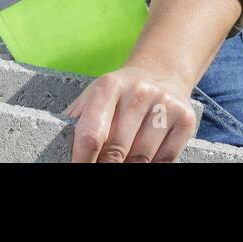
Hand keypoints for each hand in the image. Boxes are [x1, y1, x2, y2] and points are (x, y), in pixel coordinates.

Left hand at [64, 63, 199, 161]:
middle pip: (116, 152)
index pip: (91, 134)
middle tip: (101, 164)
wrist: (160, 72)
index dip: (82, 160)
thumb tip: (57, 151)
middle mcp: (138, 92)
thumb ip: (77, 122)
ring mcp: (165, 104)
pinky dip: (151, 165)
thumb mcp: (93, 97)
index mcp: (108, 85)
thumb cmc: (118, 93)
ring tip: (122, 159)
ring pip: (141, 159)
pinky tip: (144, 155)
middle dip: (105, 166)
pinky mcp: (185, 119)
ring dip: (128, 166)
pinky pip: (165, 161)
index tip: (78, 168)